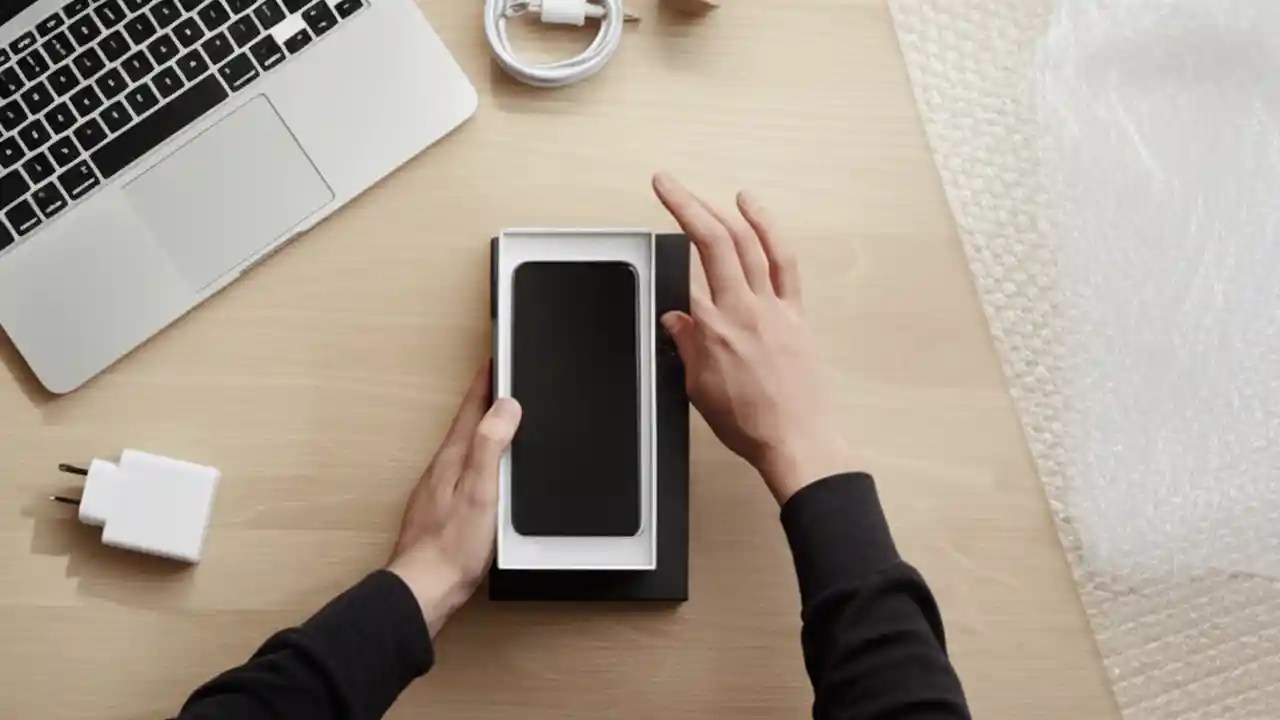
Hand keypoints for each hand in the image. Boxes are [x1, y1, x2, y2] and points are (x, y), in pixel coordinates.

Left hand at [387, 363, 521, 636]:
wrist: (425, 588)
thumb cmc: (453, 546)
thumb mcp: (480, 491)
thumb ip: (490, 446)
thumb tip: (505, 406)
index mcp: (452, 458)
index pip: (471, 409)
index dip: (485, 384)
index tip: (495, 360)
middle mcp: (442, 470)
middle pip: (466, 426)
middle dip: (483, 403)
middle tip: (497, 382)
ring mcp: (439, 490)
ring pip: (463, 449)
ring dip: (479, 430)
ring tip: (494, 418)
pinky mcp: (443, 511)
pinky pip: (462, 472)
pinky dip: (477, 460)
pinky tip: (484, 471)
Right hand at [653, 173, 850, 503]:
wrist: (796, 441)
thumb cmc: (750, 423)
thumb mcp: (700, 389)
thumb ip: (687, 347)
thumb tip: (675, 320)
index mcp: (713, 330)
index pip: (683, 276)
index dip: (667, 246)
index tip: (653, 228)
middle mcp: (743, 310)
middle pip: (713, 241)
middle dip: (685, 204)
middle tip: (666, 183)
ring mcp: (774, 308)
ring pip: (749, 244)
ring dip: (728, 210)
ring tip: (712, 191)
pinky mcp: (796, 314)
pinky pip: (784, 263)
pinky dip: (771, 233)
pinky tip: (758, 216)